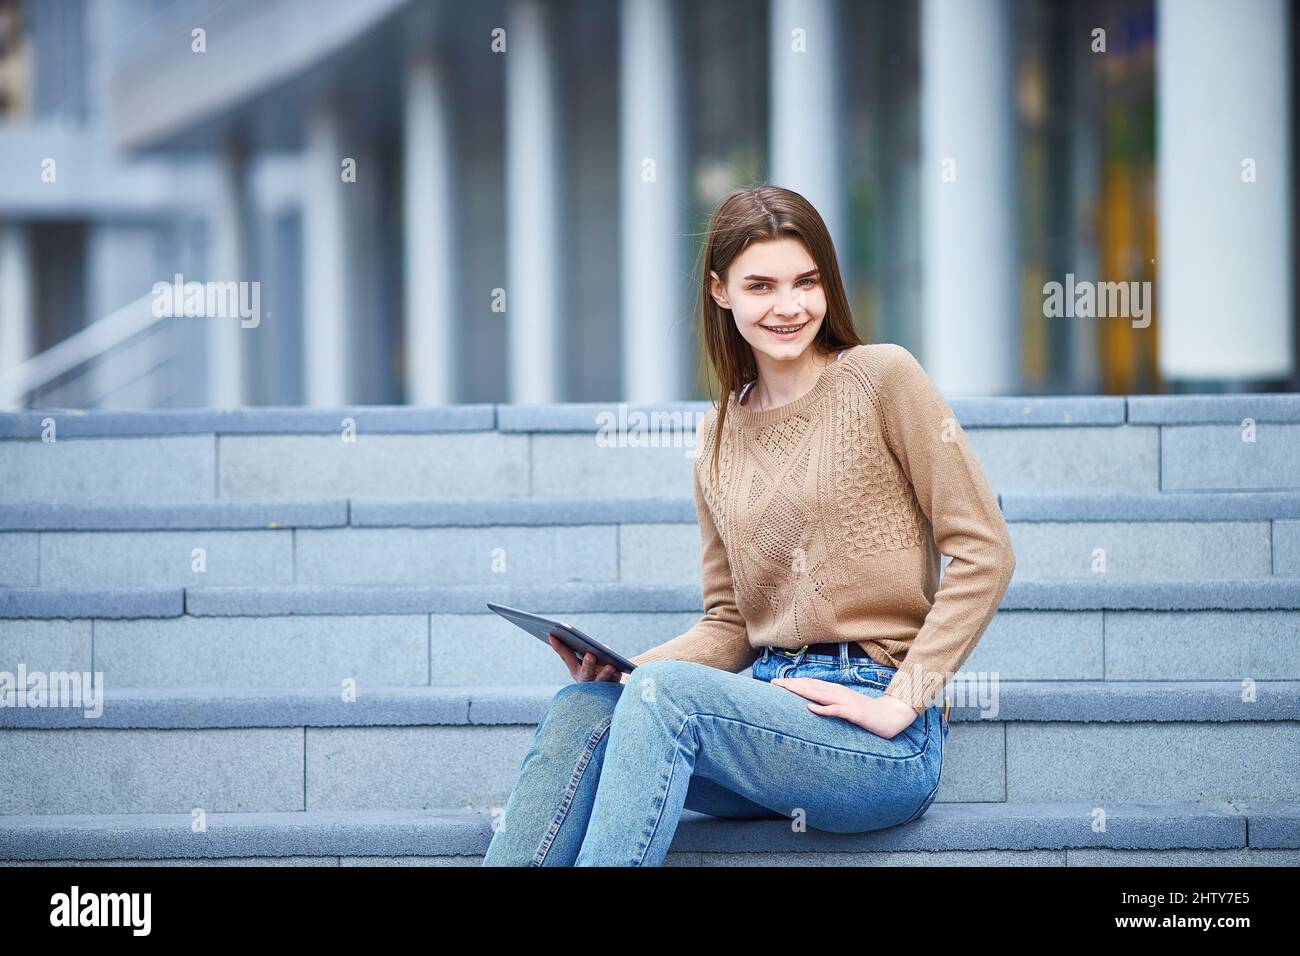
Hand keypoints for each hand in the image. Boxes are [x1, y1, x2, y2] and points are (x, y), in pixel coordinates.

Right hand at [548, 633, 627, 683]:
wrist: (610, 691)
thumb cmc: (598, 668)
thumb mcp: (591, 659)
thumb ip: (592, 650)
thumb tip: (602, 649)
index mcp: (576, 669)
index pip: (566, 656)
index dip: (558, 647)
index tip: (551, 635)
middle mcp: (585, 679)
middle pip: (585, 672)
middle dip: (587, 664)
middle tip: (590, 655)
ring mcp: (597, 686)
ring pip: (601, 680)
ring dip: (605, 673)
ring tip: (611, 666)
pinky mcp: (611, 689)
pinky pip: (614, 684)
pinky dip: (616, 677)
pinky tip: (619, 671)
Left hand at [770, 676, 917, 738]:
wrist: (890, 716)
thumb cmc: (865, 712)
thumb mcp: (844, 706)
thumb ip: (829, 703)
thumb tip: (811, 703)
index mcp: (834, 690)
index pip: (809, 684)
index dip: (792, 683)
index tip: (774, 683)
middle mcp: (838, 692)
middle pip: (811, 686)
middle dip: (791, 684)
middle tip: (772, 683)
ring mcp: (846, 701)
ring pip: (820, 694)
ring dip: (802, 691)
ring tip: (785, 688)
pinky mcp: (853, 712)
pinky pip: (836, 710)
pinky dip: (823, 709)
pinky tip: (810, 708)